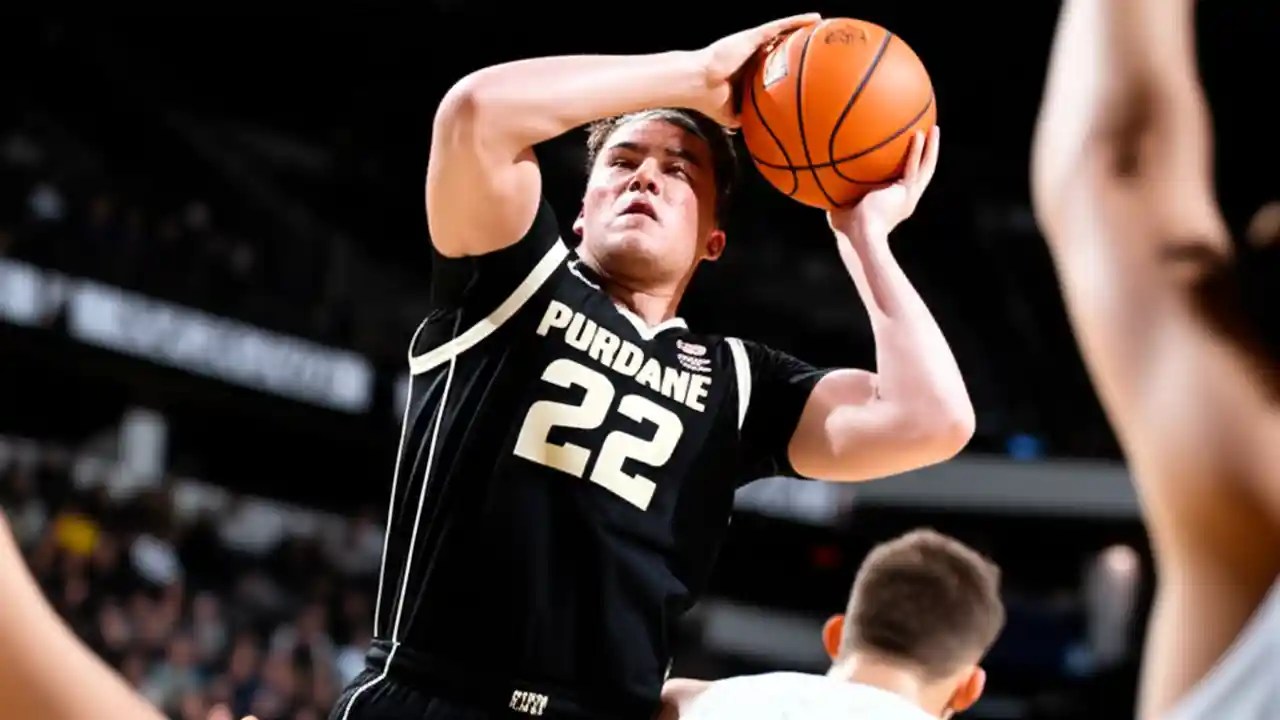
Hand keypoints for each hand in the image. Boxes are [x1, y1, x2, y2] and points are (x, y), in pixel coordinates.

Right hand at [692, 13, 821, 125]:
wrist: (697, 84)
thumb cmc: (709, 99)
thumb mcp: (732, 114)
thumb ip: (745, 118)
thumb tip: (756, 135)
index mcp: (748, 71)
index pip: (772, 66)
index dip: (786, 66)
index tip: (803, 70)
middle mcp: (752, 54)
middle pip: (780, 47)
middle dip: (796, 44)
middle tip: (816, 46)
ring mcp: (753, 44)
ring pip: (782, 31)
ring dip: (801, 27)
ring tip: (821, 23)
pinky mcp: (753, 36)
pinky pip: (780, 26)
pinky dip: (797, 21)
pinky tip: (814, 18)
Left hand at [828, 126, 940, 237]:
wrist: (859, 236)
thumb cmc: (846, 227)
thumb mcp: (842, 203)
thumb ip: (837, 189)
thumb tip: (820, 172)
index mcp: (894, 202)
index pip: (904, 180)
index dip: (909, 166)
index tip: (909, 151)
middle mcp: (905, 199)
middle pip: (922, 172)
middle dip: (927, 153)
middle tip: (930, 134)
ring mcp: (908, 196)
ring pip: (926, 168)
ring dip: (931, 148)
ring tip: (935, 128)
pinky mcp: (906, 192)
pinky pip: (912, 167)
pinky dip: (916, 151)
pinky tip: (917, 134)